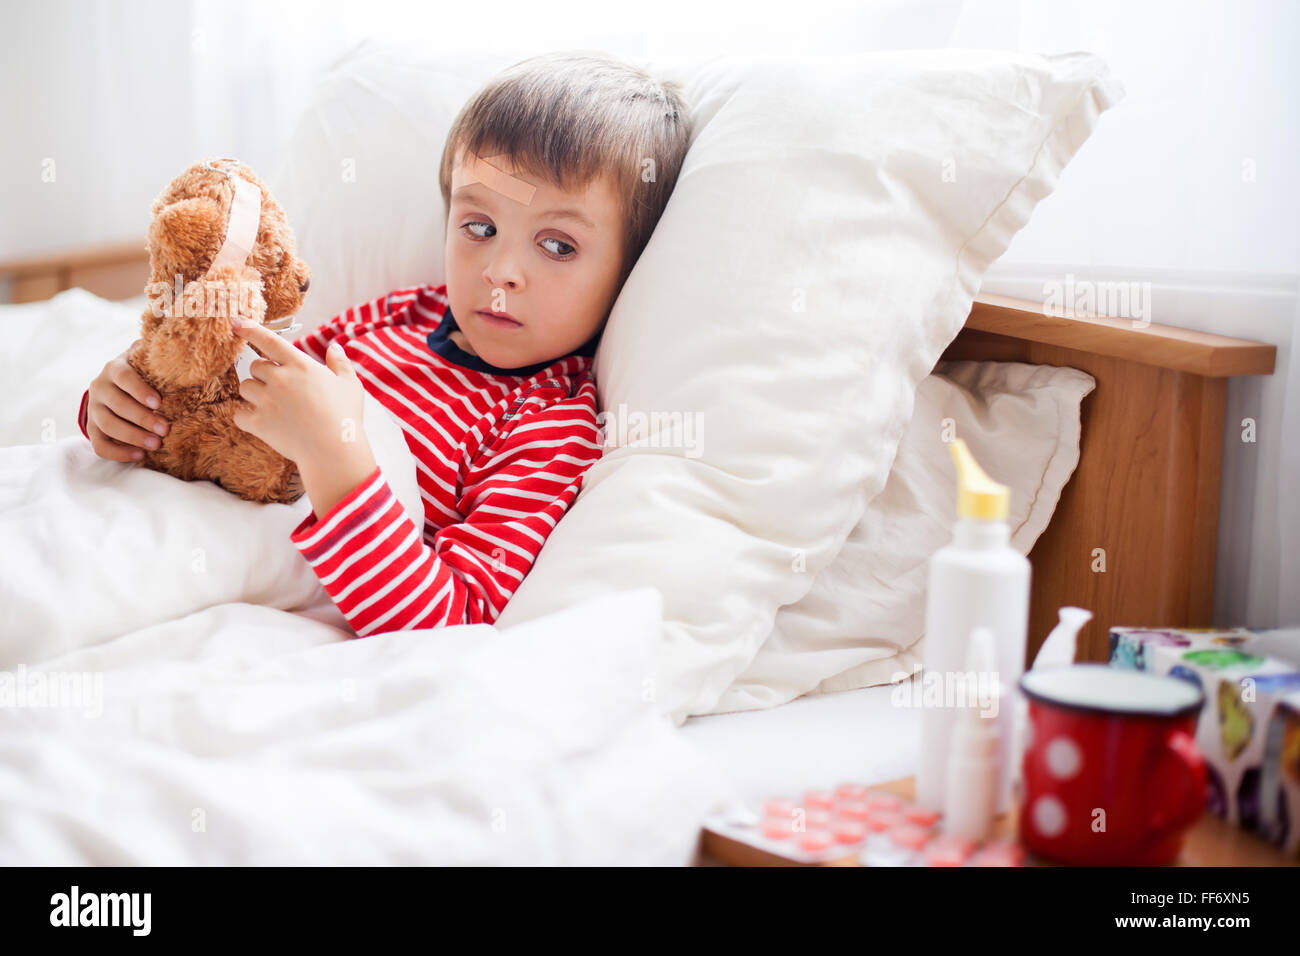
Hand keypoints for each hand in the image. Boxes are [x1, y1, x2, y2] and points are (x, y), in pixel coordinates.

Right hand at [86, 340, 169, 461]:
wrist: (120, 385)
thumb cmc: (145, 373)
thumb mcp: (150, 362)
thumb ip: (163, 359)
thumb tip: (187, 354)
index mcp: (114, 368)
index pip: (123, 377)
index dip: (139, 390)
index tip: (159, 403)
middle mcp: (99, 387)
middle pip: (117, 405)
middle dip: (142, 419)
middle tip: (165, 430)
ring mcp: (94, 408)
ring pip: (107, 425)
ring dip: (132, 436)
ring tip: (155, 445)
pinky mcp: (93, 428)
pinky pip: (99, 444)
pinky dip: (118, 453)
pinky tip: (139, 455)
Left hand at [230, 318, 372, 471]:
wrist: (334, 450)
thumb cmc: (345, 417)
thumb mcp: (350, 385)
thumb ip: (340, 363)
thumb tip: (334, 347)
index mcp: (300, 365)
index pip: (269, 340)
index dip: (250, 329)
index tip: (235, 321)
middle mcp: (280, 379)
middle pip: (255, 366)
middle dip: (263, 374)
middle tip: (280, 388)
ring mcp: (267, 401)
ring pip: (245, 387)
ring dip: (254, 393)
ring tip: (273, 405)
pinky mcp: (259, 423)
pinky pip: (240, 414)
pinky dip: (247, 417)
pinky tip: (262, 422)